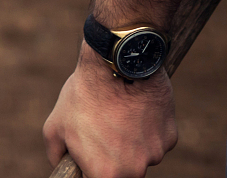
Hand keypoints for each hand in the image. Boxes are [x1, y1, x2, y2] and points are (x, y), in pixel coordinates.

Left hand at [42, 42, 178, 177]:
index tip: (89, 151)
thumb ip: (57, 155)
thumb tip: (64, 166)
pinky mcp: (170, 137)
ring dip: (131, 142)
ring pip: (141, 155)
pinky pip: (156, 139)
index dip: (90, 166)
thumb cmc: (84, 94)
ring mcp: (155, 154)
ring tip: (119, 114)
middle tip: (104, 129)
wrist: (117, 61)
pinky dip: (148, 128)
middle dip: (112, 156)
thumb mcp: (56, 126)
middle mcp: (135, 171)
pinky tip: (136, 108)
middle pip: (123, 173)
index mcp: (106, 175)